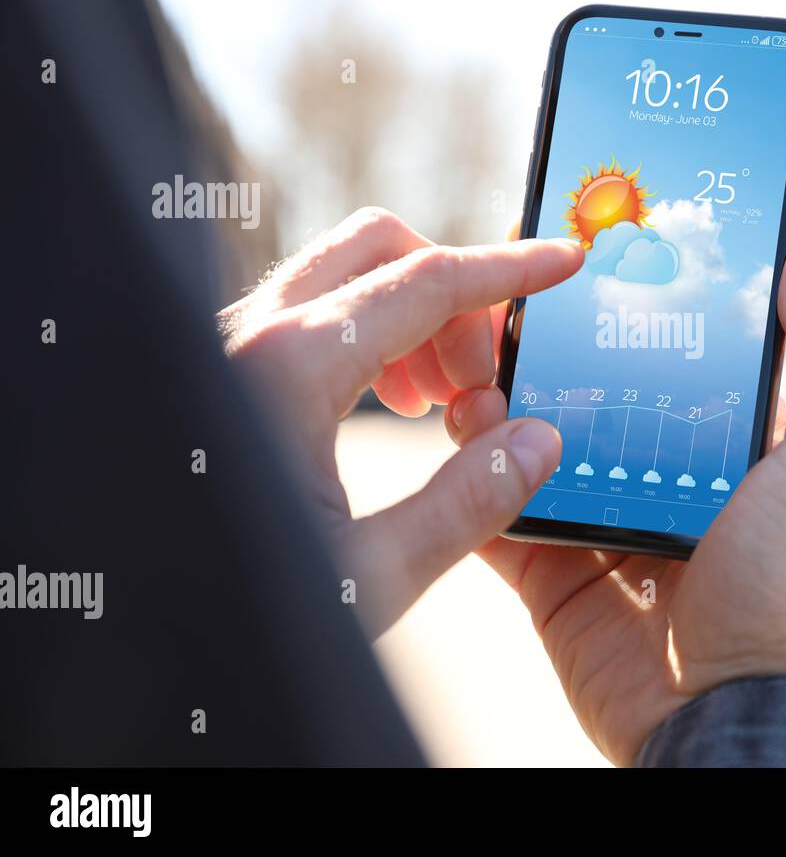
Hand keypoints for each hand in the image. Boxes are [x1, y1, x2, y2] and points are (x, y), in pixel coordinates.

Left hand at [218, 208, 584, 633]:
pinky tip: (388, 405)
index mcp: (289, 369)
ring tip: (440, 406)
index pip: (428, 283)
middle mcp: (249, 336)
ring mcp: (226, 346)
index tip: (564, 262)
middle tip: (482, 381)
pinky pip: (311, 312)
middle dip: (455, 293)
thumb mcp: (365, 578)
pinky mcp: (221, 369)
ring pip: (343, 276)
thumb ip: (464, 506)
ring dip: (413, 317)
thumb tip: (536, 442)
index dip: (510, 270)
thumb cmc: (231, 608)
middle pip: (381, 249)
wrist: (127, 631)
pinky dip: (370, 334)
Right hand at [451, 238, 785, 765]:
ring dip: (500, 394)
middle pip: (590, 384)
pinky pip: (500, 509)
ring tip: (480, 360)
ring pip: (533, 438)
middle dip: (547, 341)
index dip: (633, 297)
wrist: (727, 712)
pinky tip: (463, 432)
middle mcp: (661, 469)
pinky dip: (474, 474)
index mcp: (728, 437)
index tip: (591, 243)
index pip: (671, 346)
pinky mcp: (552, 568)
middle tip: (509, 300)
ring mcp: (601, 517)